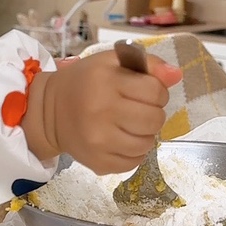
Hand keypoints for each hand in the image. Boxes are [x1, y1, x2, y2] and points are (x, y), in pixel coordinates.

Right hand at [23, 50, 181, 174]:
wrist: (49, 111)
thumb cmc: (86, 82)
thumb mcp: (112, 62)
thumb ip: (147, 64)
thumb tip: (176, 75)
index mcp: (106, 82)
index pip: (156, 92)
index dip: (156, 91)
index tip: (143, 91)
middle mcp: (101, 113)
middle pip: (155, 120)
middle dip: (152, 113)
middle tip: (136, 109)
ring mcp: (99, 142)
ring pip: (148, 143)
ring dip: (144, 134)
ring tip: (129, 125)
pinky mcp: (99, 163)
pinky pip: (134, 162)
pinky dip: (134, 152)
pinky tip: (121, 140)